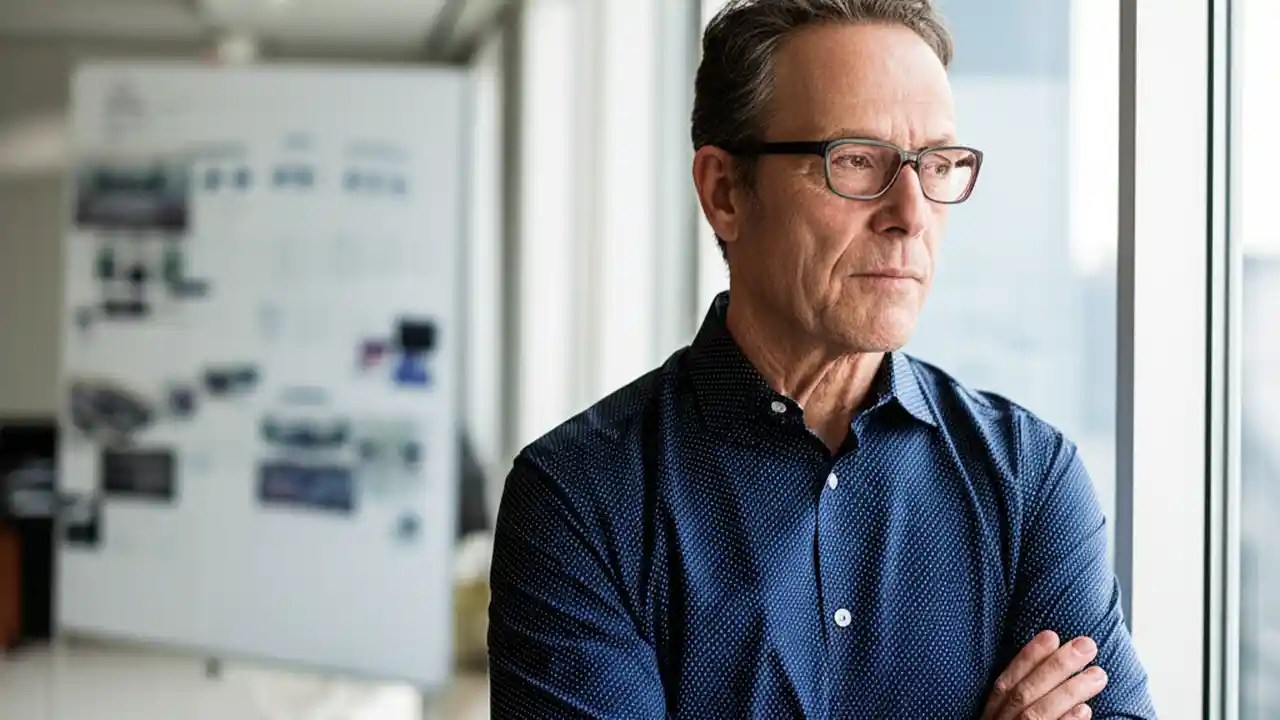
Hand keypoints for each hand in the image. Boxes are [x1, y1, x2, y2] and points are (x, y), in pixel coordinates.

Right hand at [980, 630, 1108, 719]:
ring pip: (1037, 713)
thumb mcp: (1006, 719)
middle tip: (1087, 645)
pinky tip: (1085, 710)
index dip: (1027, 658)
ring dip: (1069, 691)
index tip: (1051, 635)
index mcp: (990, 717)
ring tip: (1098, 675)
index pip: (1005, 683)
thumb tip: (1051, 670)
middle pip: (1024, 693)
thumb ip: (1021, 703)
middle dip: (1056, 667)